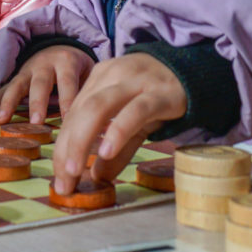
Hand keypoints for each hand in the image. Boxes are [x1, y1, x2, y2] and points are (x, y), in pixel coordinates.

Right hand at [0, 45, 95, 123]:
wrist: (60, 45)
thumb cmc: (79, 68)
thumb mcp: (91, 72)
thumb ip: (92, 92)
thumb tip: (107, 122)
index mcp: (67, 61)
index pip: (68, 82)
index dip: (68, 101)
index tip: (69, 121)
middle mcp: (44, 63)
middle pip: (40, 84)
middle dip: (38, 103)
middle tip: (37, 122)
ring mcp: (27, 70)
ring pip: (17, 85)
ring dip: (9, 103)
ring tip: (2, 120)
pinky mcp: (16, 77)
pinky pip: (3, 89)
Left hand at [50, 53, 186, 196]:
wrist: (193, 70)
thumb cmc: (156, 95)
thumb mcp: (132, 122)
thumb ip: (117, 149)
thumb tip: (97, 178)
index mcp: (98, 79)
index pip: (73, 116)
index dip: (62, 147)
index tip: (59, 177)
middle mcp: (111, 76)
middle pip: (80, 113)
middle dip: (66, 149)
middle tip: (63, 181)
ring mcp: (134, 82)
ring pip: (98, 108)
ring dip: (81, 141)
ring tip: (73, 171)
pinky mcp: (159, 93)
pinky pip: (135, 111)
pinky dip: (117, 131)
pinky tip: (106, 151)